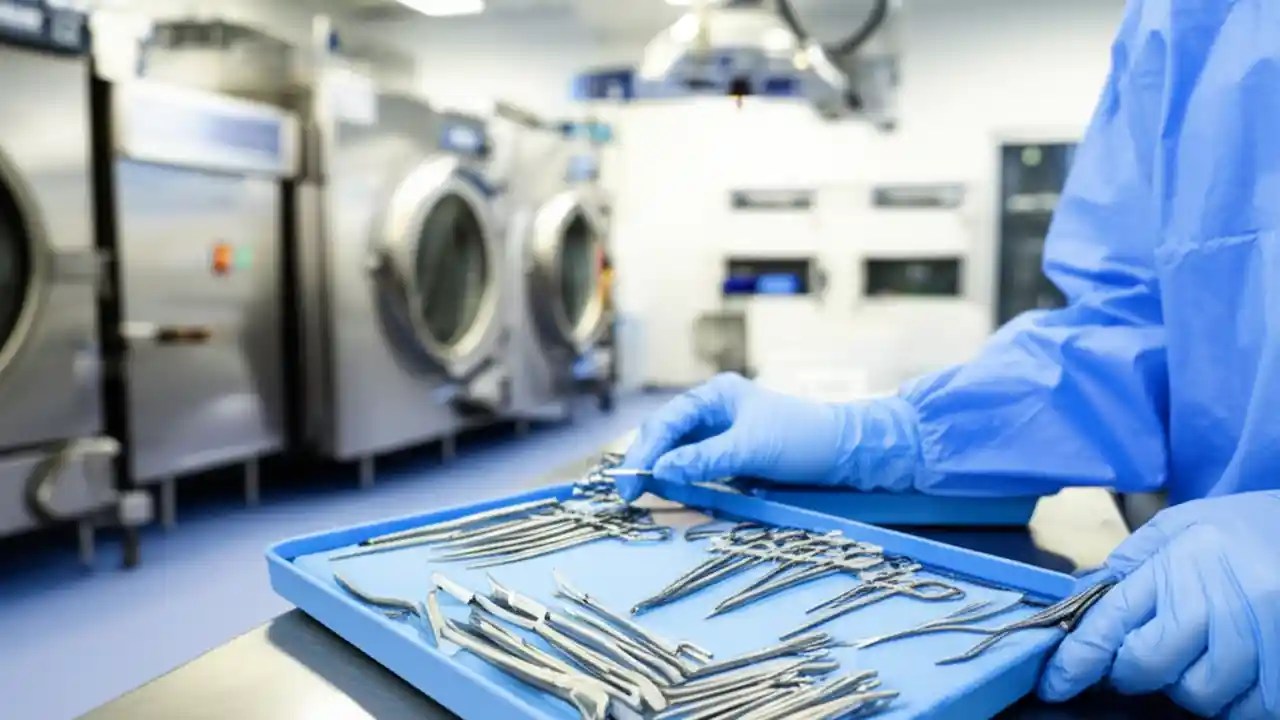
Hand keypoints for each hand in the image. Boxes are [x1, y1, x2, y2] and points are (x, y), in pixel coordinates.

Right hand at [618, 373, 924, 500]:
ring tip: (646, 497)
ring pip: (676, 455)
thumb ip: (704, 459)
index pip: (667, 422)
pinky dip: (681, 483)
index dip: (645, 452)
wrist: (845, 453)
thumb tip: (660, 471)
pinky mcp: (728, 457)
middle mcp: (712, 411)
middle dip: (646, 464)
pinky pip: (694, 469)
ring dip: (661, 475)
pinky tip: (674, 495)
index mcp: (715, 395)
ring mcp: (719, 434)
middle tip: (629, 497)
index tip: (630, 482)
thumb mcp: (751, 449)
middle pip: (665, 437)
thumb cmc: (802, 438)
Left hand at [1040, 491, 1279, 717]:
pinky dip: (1232, 701)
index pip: (1109, 620)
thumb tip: (1084, 598)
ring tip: (1203, 650)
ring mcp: (1255, 639)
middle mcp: (1214, 602)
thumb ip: (1134, 561)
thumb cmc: (1251, 528)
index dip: (1075, 660)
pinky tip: (1237, 671)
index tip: (1054, 683)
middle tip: (1142, 656)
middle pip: (1146, 665)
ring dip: (1186, 684)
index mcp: (1180, 561)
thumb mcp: (1185, 525)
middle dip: (1131, 670)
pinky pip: (1243, 710)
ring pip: (1195, 694)